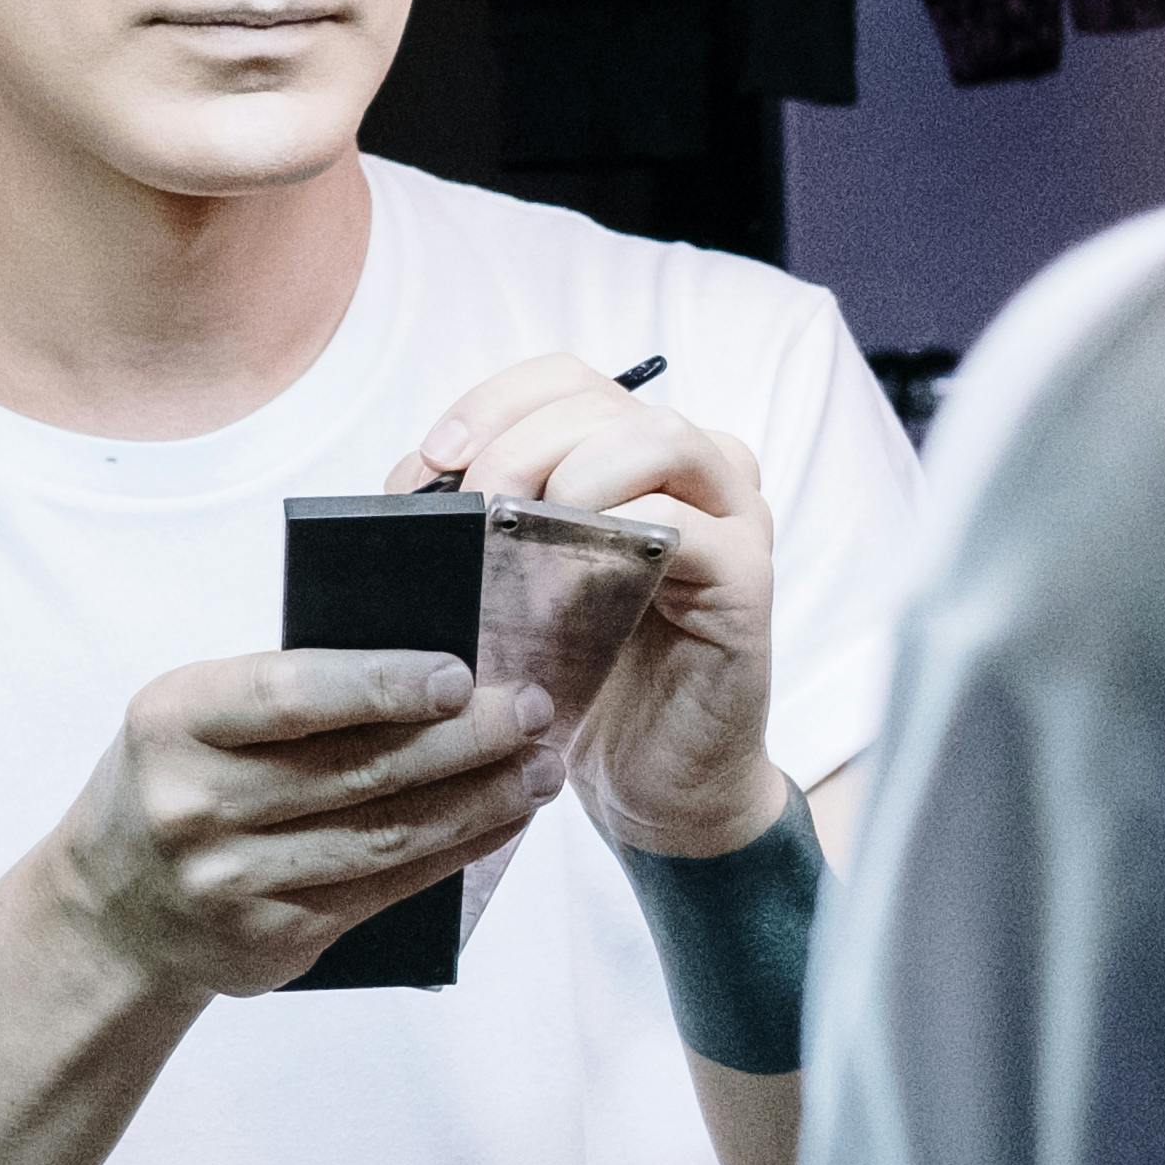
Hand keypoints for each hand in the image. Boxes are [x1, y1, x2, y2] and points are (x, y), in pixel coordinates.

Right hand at [41, 649, 566, 1000]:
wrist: (112, 911)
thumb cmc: (174, 781)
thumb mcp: (193, 715)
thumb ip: (288, 693)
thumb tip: (436, 675)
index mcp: (175, 722)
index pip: (293, 696)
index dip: (384, 685)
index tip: (460, 675)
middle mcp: (198, 805)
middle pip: (359, 770)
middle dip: (465, 738)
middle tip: (533, 710)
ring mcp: (236, 882)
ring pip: (385, 836)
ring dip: (480, 800)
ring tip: (539, 768)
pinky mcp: (276, 939)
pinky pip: (386, 890)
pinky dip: (455, 851)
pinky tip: (500, 820)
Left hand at [396, 357, 787, 858]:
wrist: (654, 784)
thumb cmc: (581, 680)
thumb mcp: (510, 586)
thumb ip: (478, 522)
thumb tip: (415, 481)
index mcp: (637, 456)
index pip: (567, 380)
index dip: (495, 403)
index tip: (436, 459)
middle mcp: (697, 471)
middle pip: (605, 402)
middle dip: (519, 444)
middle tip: (473, 509)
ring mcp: (733, 519)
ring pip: (662, 438)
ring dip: (575, 473)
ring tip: (523, 535)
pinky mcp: (749, 580)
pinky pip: (689, 524)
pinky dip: (620, 535)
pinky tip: (569, 583)